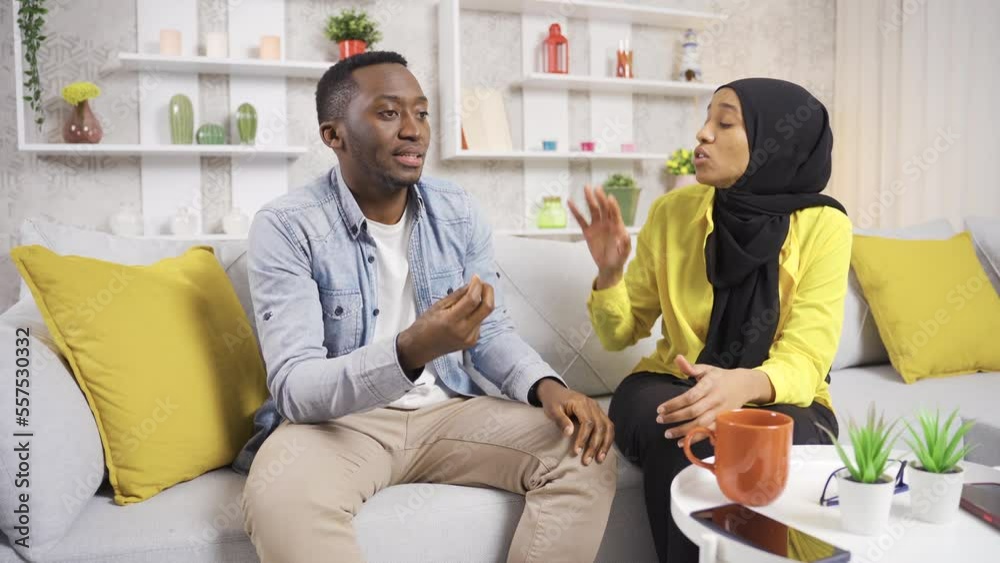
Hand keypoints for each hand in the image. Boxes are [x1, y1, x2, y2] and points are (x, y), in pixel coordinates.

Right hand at [397, 275, 493, 369]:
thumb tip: (472, 284)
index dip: (477, 286)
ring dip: (482, 302)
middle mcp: (463, 331)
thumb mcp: (437, 306)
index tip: (476, 278)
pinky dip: (477, 313)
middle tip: (483, 284)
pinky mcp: (473, 341)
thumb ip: (457, 295)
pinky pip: (480, 322)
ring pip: (484, 314)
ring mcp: (470, 338)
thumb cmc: (424, 326)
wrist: (420, 348)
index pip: (472, 300)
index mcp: (451, 321)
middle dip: (488, 292)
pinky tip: (466, 313)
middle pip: (487, 308)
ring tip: (471, 297)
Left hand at [537, 379, 614, 465]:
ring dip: (605, 444)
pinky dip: (608, 439)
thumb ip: (561, 420)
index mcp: (581, 402)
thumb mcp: (552, 410)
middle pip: (599, 426)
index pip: (587, 422)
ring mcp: (597, 409)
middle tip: (587, 461)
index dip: (583, 438)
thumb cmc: (553, 401)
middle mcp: (592, 405)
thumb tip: (569, 433)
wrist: (556, 392)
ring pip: (608, 427)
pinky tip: (604, 450)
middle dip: (594, 445)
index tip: (576, 451)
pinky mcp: (599, 413)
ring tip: (599, 459)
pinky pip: (608, 427)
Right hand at [568, 185, 631, 288]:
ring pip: (593, 210)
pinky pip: (581, 220)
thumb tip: (625, 235)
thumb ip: (625, 244)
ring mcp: (597, 226)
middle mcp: (607, 223)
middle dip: (600, 198)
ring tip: (586, 188)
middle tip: (595, 188)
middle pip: (603, 207)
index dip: (612, 206)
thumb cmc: (618, 259)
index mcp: (617, 226)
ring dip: (589, 199)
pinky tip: (570, 203)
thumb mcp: (624, 253)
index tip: (609, 197)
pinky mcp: (588, 231)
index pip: (615, 213)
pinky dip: (576, 211)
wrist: (608, 267)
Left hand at [656, 355, 774, 446]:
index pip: (689, 396)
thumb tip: (677, 358)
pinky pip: (710, 433)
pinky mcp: (724, 421)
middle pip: (693, 412)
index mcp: (709, 385)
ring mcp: (720, 412)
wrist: (744, 385)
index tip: (660, 409)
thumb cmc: (721, 377)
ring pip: (701, 425)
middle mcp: (715, 400)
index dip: (674, 404)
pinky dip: (697, 438)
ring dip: (683, 431)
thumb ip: (690, 367)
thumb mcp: (706, 369)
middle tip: (660, 420)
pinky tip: (683, 442)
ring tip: (668, 434)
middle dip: (675, 418)